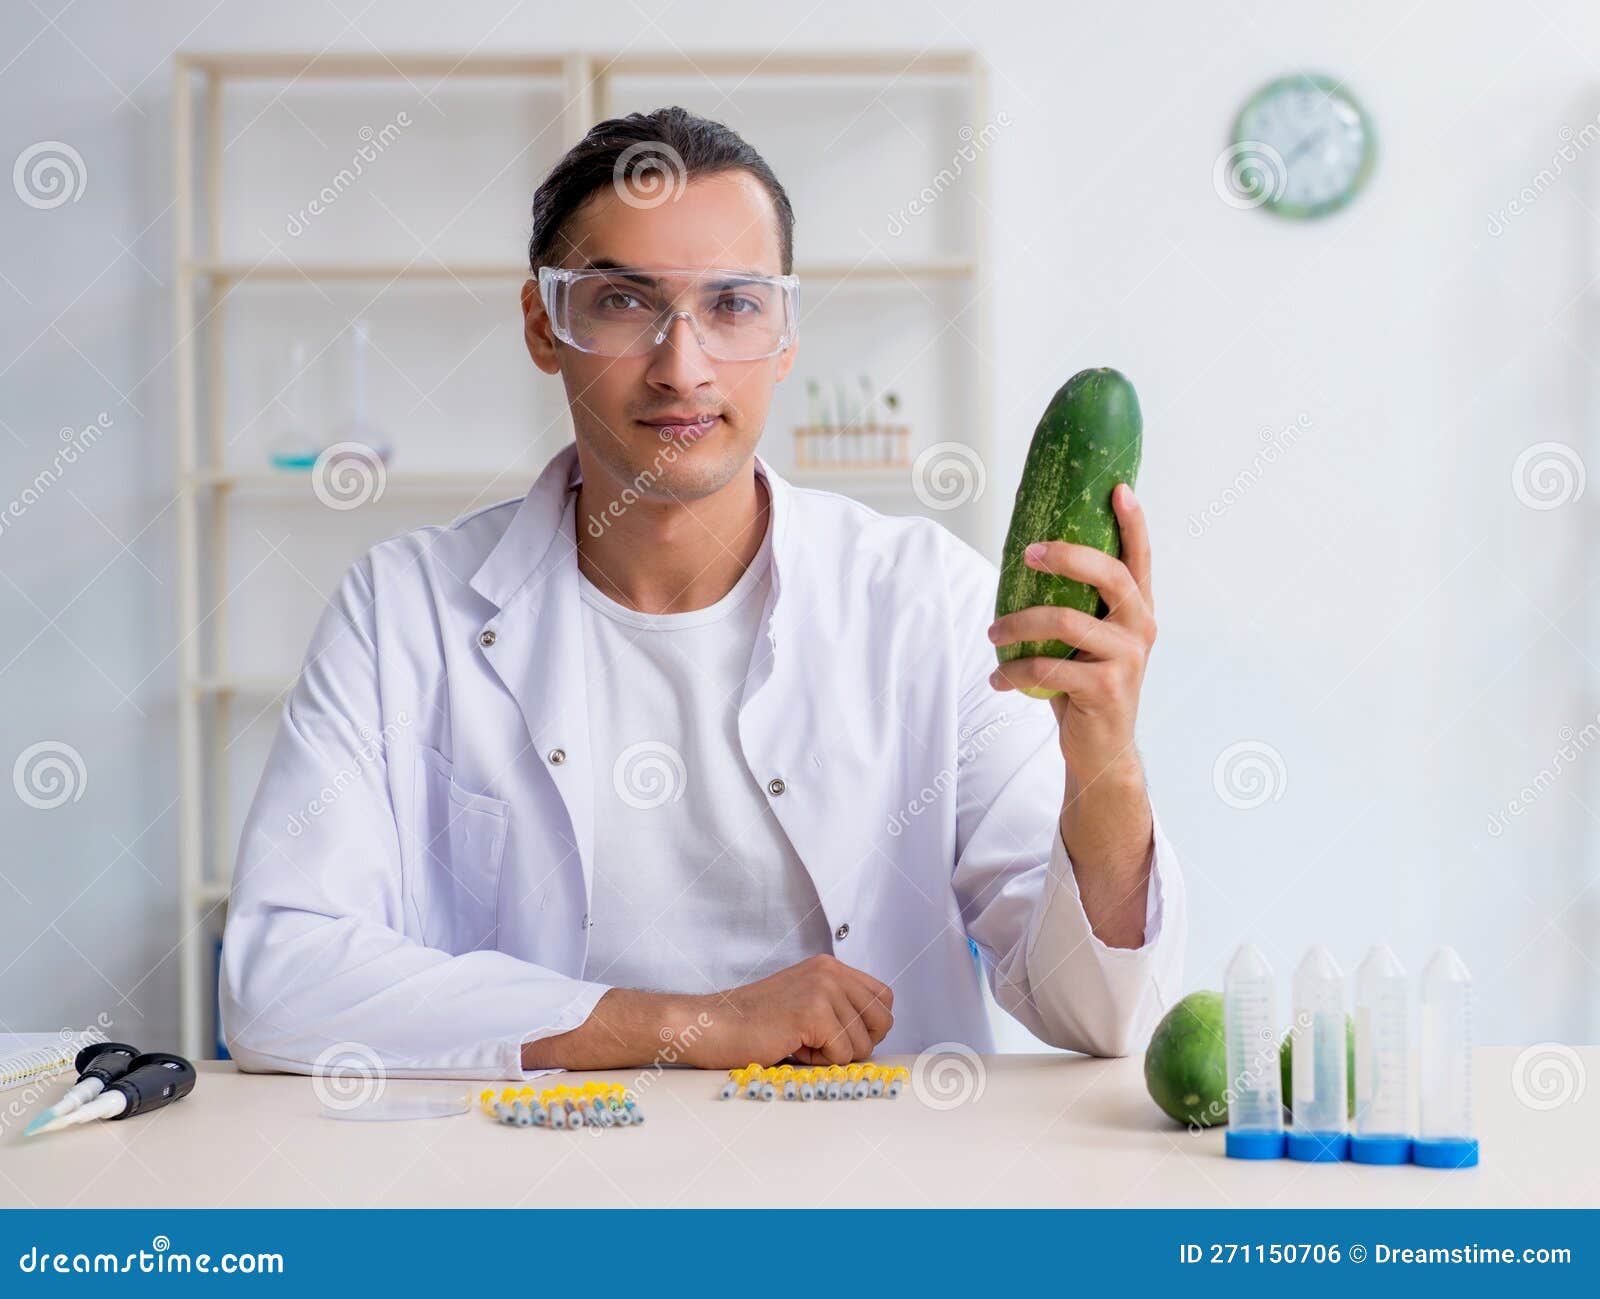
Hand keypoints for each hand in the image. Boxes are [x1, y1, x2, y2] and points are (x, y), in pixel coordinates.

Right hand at [682, 954, 893, 1068]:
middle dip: (859, 1043)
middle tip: (822, 1045)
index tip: (841, 1036)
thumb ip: (838, 1007)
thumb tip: (878, 1033)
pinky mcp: (814, 1012)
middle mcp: (830, 971)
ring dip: (833, 1056)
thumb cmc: (753, 1024)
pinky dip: (820, 1062)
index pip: (883, 997)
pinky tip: (792, 1047)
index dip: (869, 1025)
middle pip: (882, 1019)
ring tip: (798, 1043)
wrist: (713, 1027)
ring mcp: (823, 988)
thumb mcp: (804, 1001)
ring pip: (862, 1043)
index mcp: (829, 966)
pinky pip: (842, 1054)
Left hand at [986, 483, 1155, 784]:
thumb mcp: (1085, 640)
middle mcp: (1140, 627)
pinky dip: (1014, 671)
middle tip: (1027, 551)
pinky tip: (998, 679)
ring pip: (1067, 620)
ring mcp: (1127, 658)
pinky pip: (1048, 667)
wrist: (1100, 749)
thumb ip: (1075, 605)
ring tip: (992, 633)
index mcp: (1137, 609)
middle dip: (1065, 555)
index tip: (1118, 488)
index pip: (1140, 558)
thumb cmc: (1083, 685)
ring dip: (1018, 624)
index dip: (1133, 522)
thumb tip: (1024, 558)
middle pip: (1109, 574)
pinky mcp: (1106, 688)